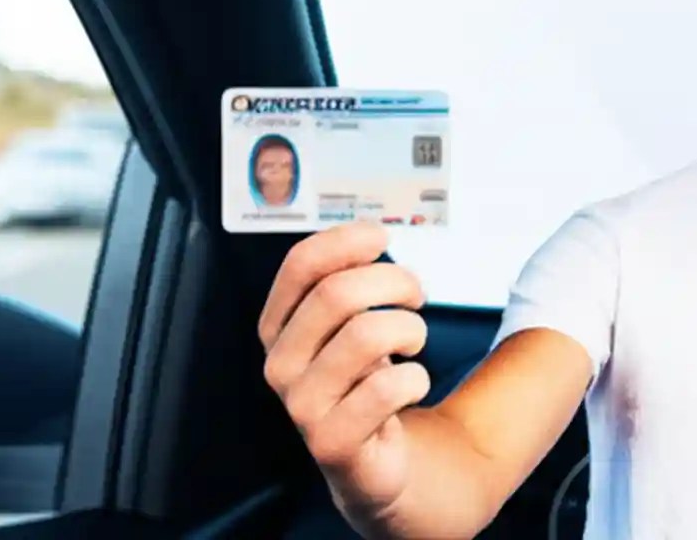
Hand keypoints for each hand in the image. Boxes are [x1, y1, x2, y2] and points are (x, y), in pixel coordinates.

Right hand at [259, 221, 430, 515]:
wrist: (374, 463)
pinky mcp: (333, 443)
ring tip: (414, 341)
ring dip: (410, 328)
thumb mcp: (352, 326)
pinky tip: (411, 384)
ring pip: (365, 334)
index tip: (381, 238)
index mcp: (279, 327)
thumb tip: (370, 234)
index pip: (300, 265)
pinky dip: (414, 377)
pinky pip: (386, 388)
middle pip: (337, 293)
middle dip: (393, 281)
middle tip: (417, 294)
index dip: (345, 242)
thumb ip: (351, 281)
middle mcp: (282, 365)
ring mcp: (303, 407)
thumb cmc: (365, 382)